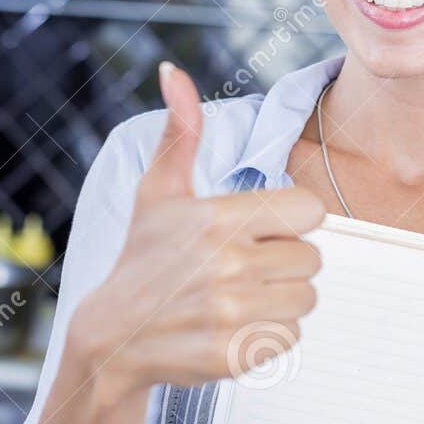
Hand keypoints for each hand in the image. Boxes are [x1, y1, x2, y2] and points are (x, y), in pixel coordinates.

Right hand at [70, 62, 324, 397]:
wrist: (112, 337)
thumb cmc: (143, 258)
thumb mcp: (158, 191)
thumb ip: (182, 132)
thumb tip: (172, 71)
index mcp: (219, 218)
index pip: (311, 212)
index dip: (290, 220)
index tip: (259, 229)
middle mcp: (227, 264)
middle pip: (312, 259)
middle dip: (283, 263)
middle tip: (243, 267)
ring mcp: (231, 312)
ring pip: (305, 300)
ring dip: (280, 300)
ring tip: (239, 297)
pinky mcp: (235, 353)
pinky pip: (290, 337)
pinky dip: (269, 335)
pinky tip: (233, 325)